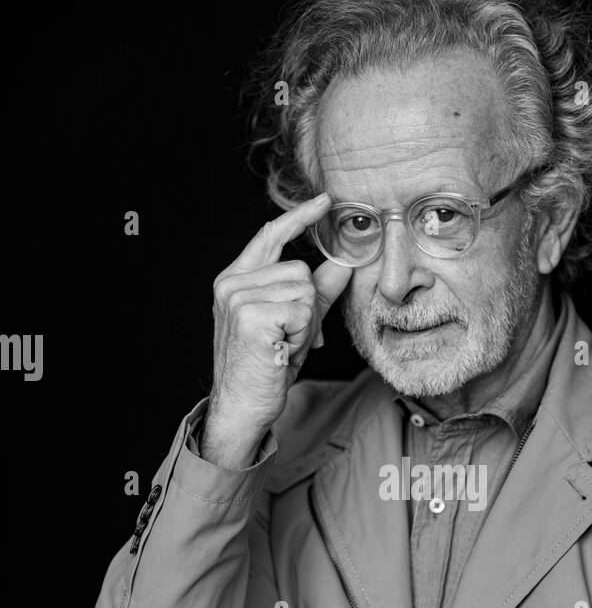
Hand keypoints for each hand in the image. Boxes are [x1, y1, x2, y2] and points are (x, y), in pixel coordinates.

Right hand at [202, 195, 350, 466]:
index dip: (298, 218)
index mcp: (235, 280)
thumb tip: (342, 264)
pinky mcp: (252, 315)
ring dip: (305, 323)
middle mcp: (232, 284)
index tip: (323, 201)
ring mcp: (239, 298)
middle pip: (299, 271)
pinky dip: (302, 334)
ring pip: (304, 290)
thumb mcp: (294, 324)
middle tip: (289, 337)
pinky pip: (303, 310)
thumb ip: (317, 292)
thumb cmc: (265, 368)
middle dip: (307, 307)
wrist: (243, 406)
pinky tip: (282, 350)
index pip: (269, 237)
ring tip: (283, 344)